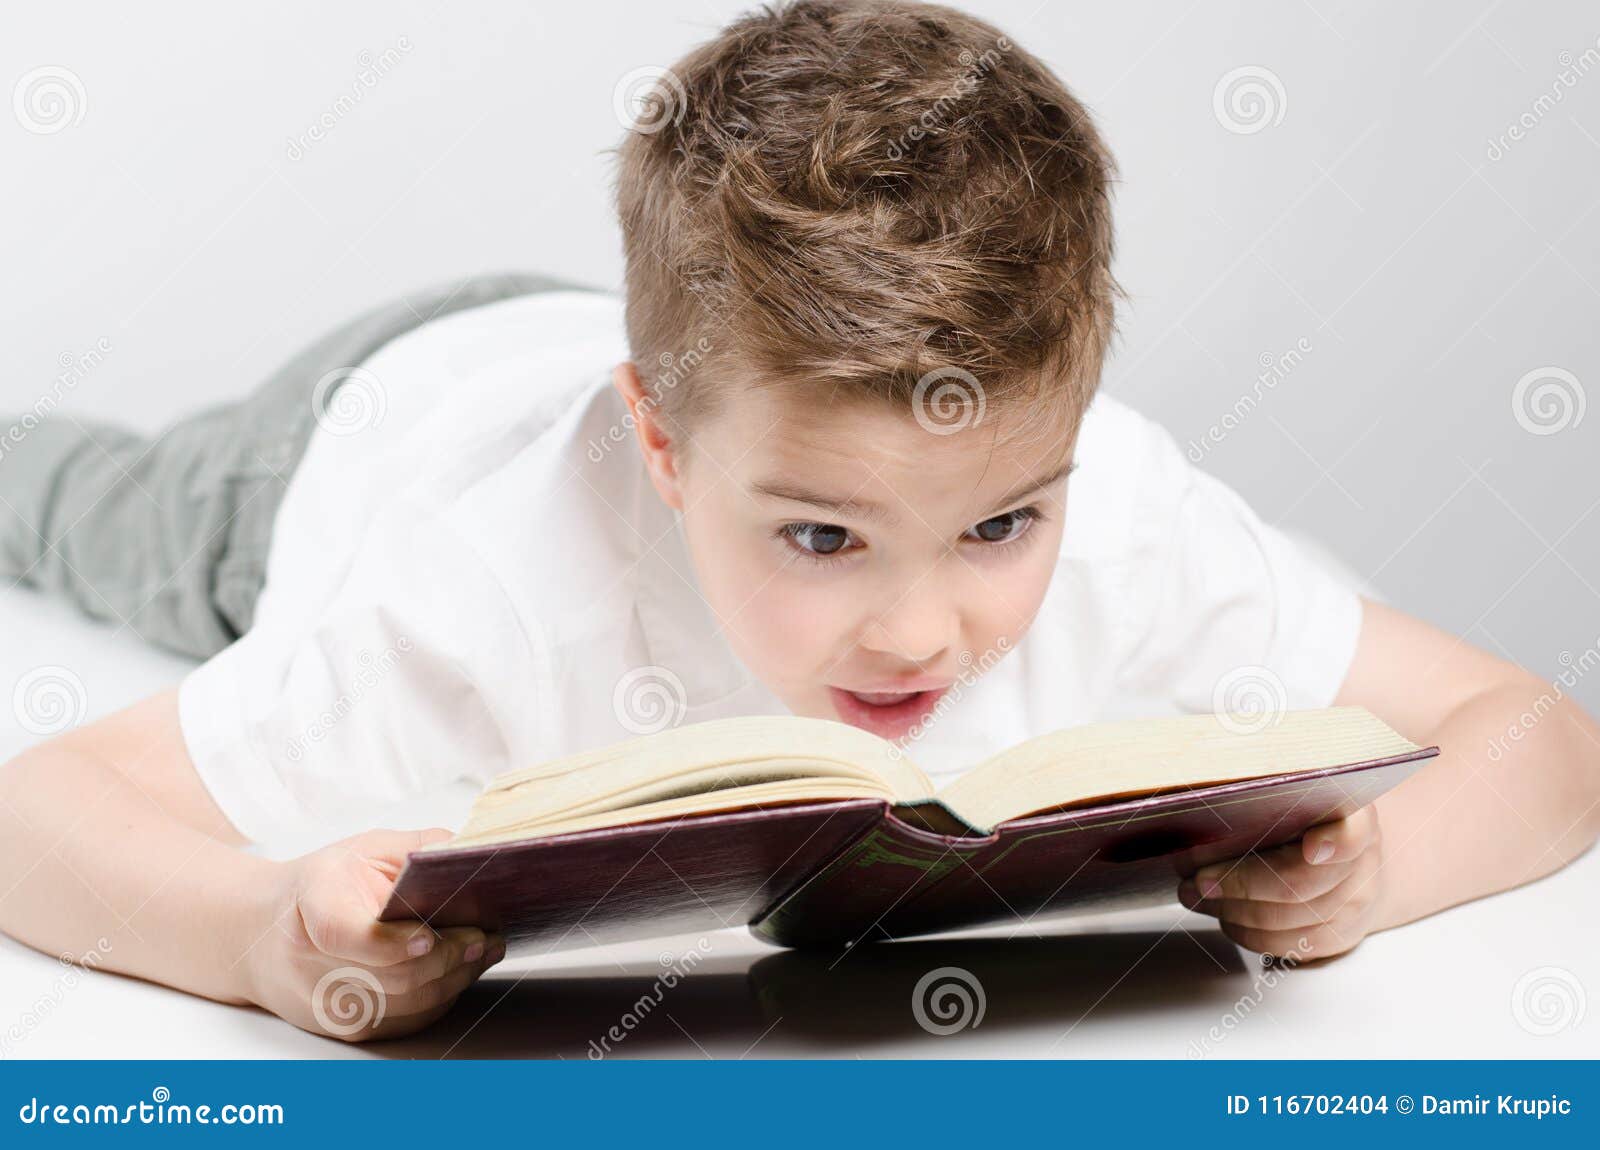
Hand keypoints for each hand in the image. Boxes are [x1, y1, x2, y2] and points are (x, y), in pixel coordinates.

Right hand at [245, 828, 504, 1040]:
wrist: (267, 935)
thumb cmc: (325, 885)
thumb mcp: (364, 849)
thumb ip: (418, 847)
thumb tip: (472, 852)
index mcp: (313, 903)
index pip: (348, 933)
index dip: (391, 941)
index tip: (430, 933)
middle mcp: (312, 962)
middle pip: (391, 975)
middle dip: (447, 957)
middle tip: (485, 936)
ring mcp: (328, 1003)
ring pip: (406, 1002)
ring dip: (455, 978)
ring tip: (486, 949)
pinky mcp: (348, 1027)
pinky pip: (407, 1019)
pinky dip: (442, 996)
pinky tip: (464, 969)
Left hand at [1177, 806, 1384, 961]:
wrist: (1350, 858)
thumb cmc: (1309, 818)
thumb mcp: (1294, 792)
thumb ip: (1263, 797)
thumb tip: (1204, 810)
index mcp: (1353, 816)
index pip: (1352, 832)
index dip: (1335, 843)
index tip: (1312, 849)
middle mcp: (1362, 862)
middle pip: (1300, 881)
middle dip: (1239, 883)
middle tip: (1197, 879)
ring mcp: (1354, 904)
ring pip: (1286, 919)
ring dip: (1231, 910)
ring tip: (1195, 894)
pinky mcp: (1339, 936)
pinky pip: (1287, 944)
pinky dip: (1246, 932)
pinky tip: (1224, 914)